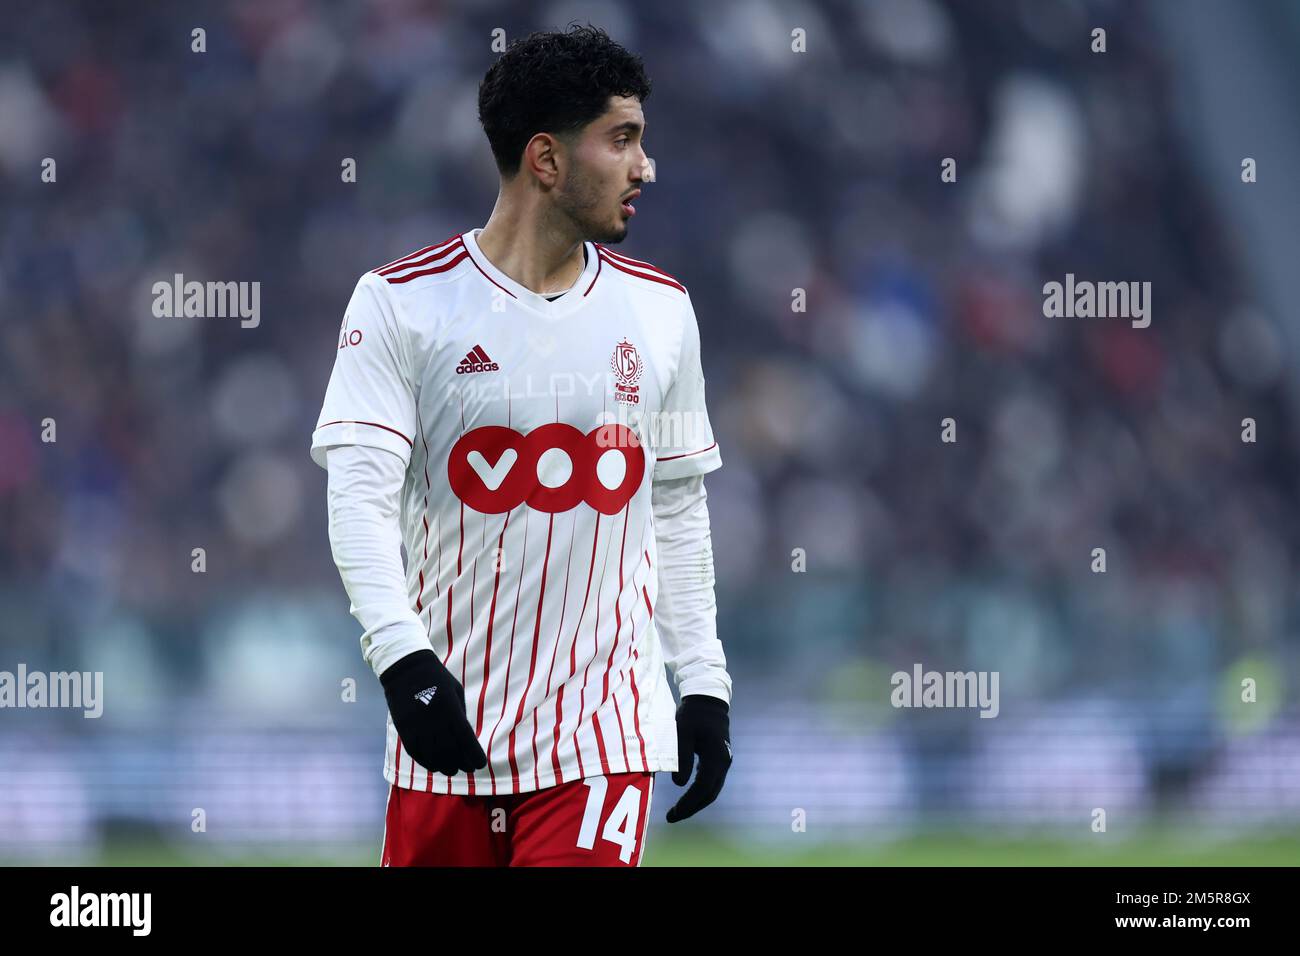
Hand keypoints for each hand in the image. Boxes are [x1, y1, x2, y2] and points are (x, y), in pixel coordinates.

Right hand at [379, 650, 487, 775]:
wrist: (406, 668)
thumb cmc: (438, 679)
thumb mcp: (456, 692)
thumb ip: (461, 715)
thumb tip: (466, 739)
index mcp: (451, 709)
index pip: (466, 740)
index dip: (474, 756)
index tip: (479, 764)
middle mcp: (435, 721)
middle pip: (450, 752)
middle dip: (460, 764)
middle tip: (466, 769)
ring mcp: (418, 726)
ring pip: (432, 755)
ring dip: (444, 766)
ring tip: (451, 770)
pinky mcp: (404, 729)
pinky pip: (416, 752)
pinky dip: (426, 762)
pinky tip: (434, 765)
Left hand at [666, 695, 731, 822]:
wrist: (708, 699)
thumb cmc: (693, 715)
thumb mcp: (683, 733)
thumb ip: (682, 757)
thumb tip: (678, 784)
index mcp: (715, 758)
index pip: (703, 789)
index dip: (688, 803)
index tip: (673, 813)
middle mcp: (723, 763)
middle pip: (709, 794)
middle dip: (691, 808)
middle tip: (673, 817)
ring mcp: (723, 761)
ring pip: (711, 790)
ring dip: (695, 802)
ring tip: (678, 811)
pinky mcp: (718, 758)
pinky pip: (711, 781)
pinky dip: (699, 792)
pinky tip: (686, 796)